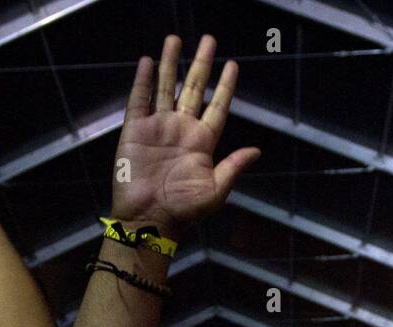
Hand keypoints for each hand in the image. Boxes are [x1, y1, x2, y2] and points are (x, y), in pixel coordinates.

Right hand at [111, 35, 259, 235]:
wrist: (148, 220)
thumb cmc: (184, 211)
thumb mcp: (215, 191)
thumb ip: (233, 167)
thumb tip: (257, 151)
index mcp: (202, 142)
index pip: (217, 107)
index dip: (225, 86)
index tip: (233, 65)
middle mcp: (181, 130)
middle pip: (193, 89)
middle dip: (201, 64)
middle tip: (208, 40)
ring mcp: (157, 128)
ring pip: (166, 87)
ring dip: (171, 63)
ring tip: (175, 39)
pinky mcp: (135, 131)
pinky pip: (139, 100)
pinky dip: (143, 81)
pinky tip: (147, 62)